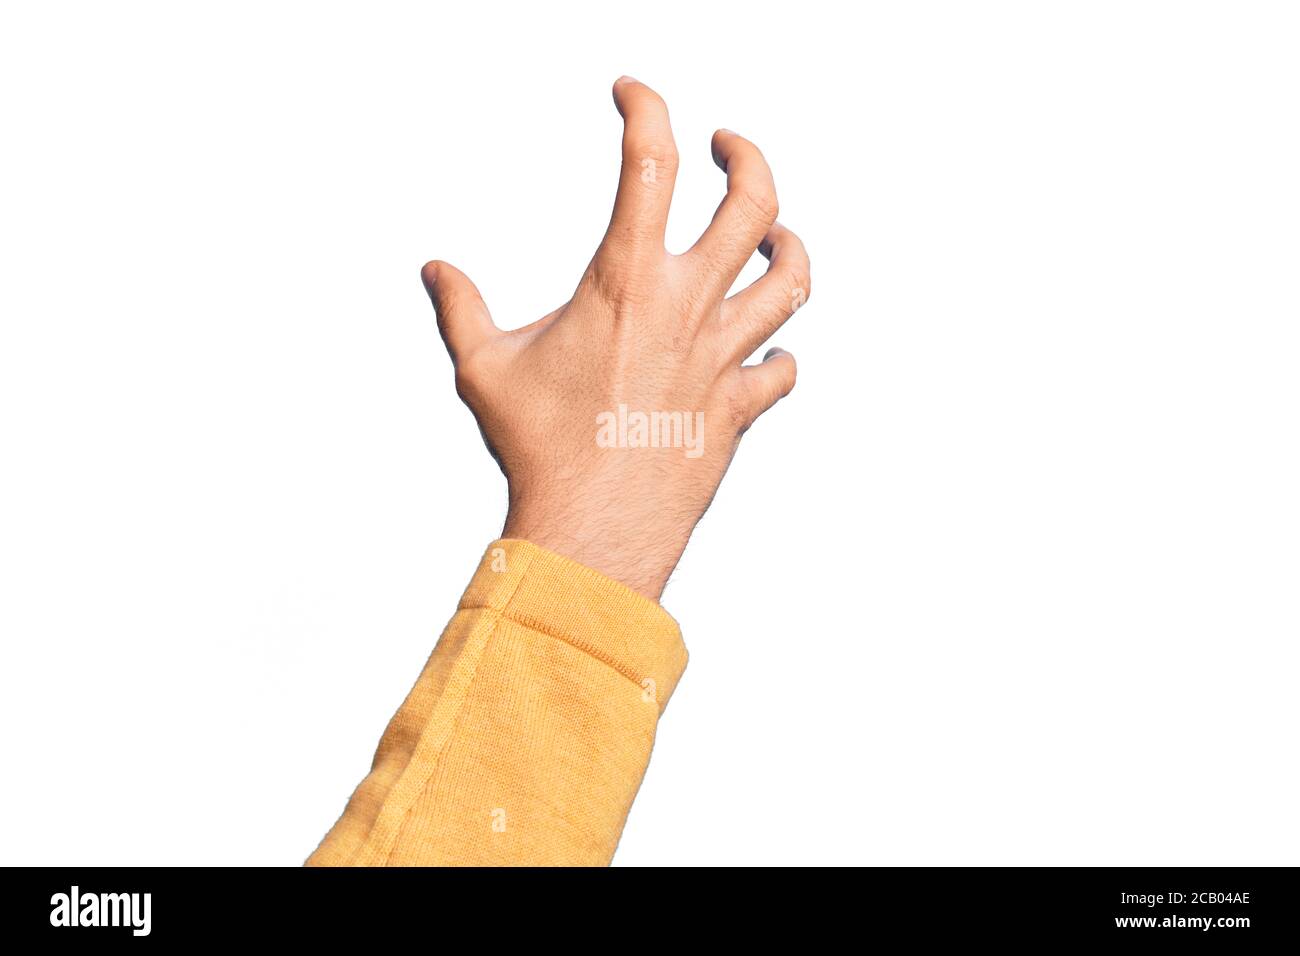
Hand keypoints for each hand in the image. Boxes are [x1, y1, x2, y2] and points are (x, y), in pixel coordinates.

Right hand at [422, 77, 809, 599]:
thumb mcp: (485, 369)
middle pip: (755, 204)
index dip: (647, 108)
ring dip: (787, 248)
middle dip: (748, 157)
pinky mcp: (737, 410)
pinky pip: (781, 371)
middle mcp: (687, 310)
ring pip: (790, 281)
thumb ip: (463, 310)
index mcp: (626, 283)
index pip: (650, 164)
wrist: (593, 528)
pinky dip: (777, 356)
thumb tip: (436, 271)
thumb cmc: (537, 448)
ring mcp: (722, 360)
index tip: (633, 91)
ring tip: (773, 237)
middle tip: (726, 146)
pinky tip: (763, 355)